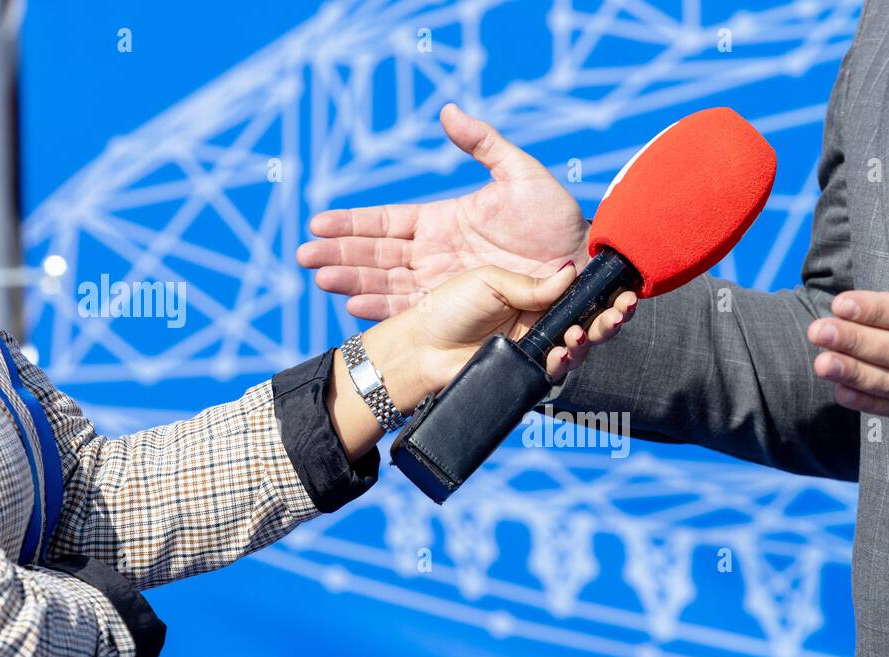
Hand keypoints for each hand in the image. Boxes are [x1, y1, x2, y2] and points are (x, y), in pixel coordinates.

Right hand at [298, 104, 590, 318]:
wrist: (584, 267)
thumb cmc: (556, 220)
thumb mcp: (521, 175)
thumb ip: (484, 145)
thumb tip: (447, 113)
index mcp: (443, 222)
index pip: (387, 223)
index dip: (353, 224)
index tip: (319, 223)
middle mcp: (437, 255)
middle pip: (378, 255)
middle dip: (340, 255)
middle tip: (304, 256)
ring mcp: (444, 285)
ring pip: (388, 283)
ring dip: (353, 282)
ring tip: (321, 280)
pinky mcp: (458, 311)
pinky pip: (414, 311)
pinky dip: (384, 309)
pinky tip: (355, 308)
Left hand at [326, 263, 635, 460]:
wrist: (422, 347)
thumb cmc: (449, 307)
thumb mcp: (490, 282)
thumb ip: (531, 284)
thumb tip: (570, 273)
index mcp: (536, 294)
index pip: (580, 292)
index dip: (605, 292)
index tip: (624, 290)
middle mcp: (542, 322)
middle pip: (589, 321)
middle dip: (610, 318)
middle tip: (618, 313)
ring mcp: (537, 349)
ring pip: (579, 348)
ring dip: (588, 341)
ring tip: (579, 335)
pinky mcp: (527, 374)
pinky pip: (555, 372)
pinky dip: (563, 363)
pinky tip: (562, 354)